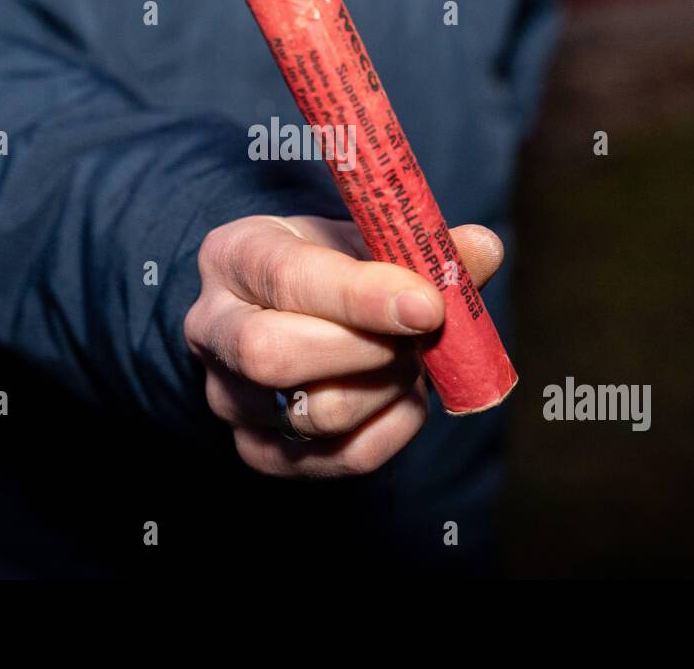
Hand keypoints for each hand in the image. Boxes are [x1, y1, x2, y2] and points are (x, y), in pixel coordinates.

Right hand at [184, 214, 503, 477]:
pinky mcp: (260, 452)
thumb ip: (419, 244)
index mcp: (232, 256)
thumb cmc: (328, 262)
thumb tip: (482, 249)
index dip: (361, 296)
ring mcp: (229, 398)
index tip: (426, 305)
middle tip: (420, 333)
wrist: (289, 309)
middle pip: (273, 357)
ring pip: (314, 413)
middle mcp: (212, 329)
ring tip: (412, 355)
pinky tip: (405, 393)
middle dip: (367, 349)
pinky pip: (342, 457)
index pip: (287, 279)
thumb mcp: (362, 235)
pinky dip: (394, 427)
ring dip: (387, 387)